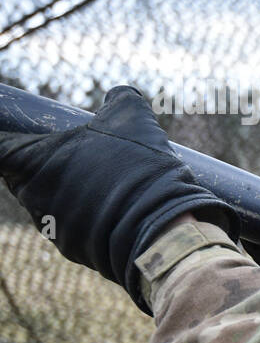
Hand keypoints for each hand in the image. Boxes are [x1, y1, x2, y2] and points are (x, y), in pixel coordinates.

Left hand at [0, 86, 237, 311]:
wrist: (160, 225)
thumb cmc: (139, 167)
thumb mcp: (133, 118)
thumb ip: (119, 100)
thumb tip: (119, 94)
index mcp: (31, 161)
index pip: (0, 145)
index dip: (8, 136)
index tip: (23, 133)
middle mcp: (31, 196)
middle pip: (25, 174)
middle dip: (49, 164)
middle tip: (84, 156)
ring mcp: (50, 226)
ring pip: (52, 201)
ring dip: (72, 191)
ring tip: (112, 184)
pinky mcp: (72, 248)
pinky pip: (74, 226)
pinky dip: (90, 216)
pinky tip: (120, 209)